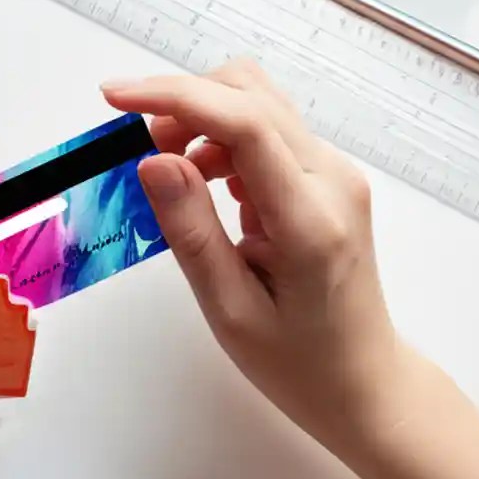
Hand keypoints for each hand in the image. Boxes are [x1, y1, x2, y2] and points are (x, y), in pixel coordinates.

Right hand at [102, 60, 411, 447]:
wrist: (365, 384)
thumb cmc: (298, 363)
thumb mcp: (229, 308)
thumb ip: (192, 230)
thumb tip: (153, 161)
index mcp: (310, 219)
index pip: (245, 123)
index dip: (175, 96)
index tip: (113, 98)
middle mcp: (332, 179)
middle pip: (251, 94)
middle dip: (183, 103)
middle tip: (137, 149)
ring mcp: (336, 174)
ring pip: (259, 105)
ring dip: (202, 120)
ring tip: (167, 176)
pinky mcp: (328, 178)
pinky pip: (268, 133)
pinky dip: (222, 142)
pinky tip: (204, 188)